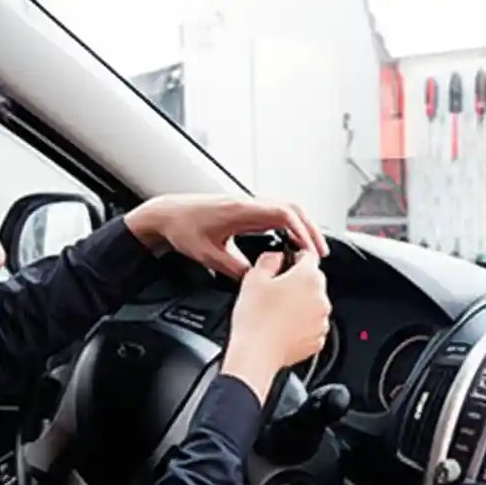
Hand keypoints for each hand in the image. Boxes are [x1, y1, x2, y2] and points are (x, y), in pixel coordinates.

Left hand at [124, 194, 329, 278]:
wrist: (166, 214)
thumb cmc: (181, 228)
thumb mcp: (208, 254)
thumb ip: (235, 268)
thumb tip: (257, 280)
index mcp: (241, 211)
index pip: (284, 214)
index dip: (302, 231)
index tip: (311, 250)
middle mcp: (247, 204)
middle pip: (291, 209)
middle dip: (310, 229)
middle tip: (320, 252)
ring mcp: (246, 206)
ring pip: (284, 210)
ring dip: (300, 227)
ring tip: (309, 248)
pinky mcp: (244, 210)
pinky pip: (274, 214)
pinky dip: (288, 227)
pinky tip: (289, 242)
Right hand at [222, 250, 330, 402]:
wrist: (256, 354)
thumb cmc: (255, 318)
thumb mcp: (254, 277)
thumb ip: (270, 259)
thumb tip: (276, 257)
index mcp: (309, 278)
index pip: (309, 256)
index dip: (294, 257)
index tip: (285, 264)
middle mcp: (321, 298)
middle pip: (313, 281)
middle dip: (296, 283)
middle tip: (274, 292)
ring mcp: (322, 321)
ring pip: (313, 304)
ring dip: (299, 304)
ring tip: (276, 312)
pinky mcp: (317, 339)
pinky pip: (312, 325)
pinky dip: (301, 324)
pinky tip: (282, 326)